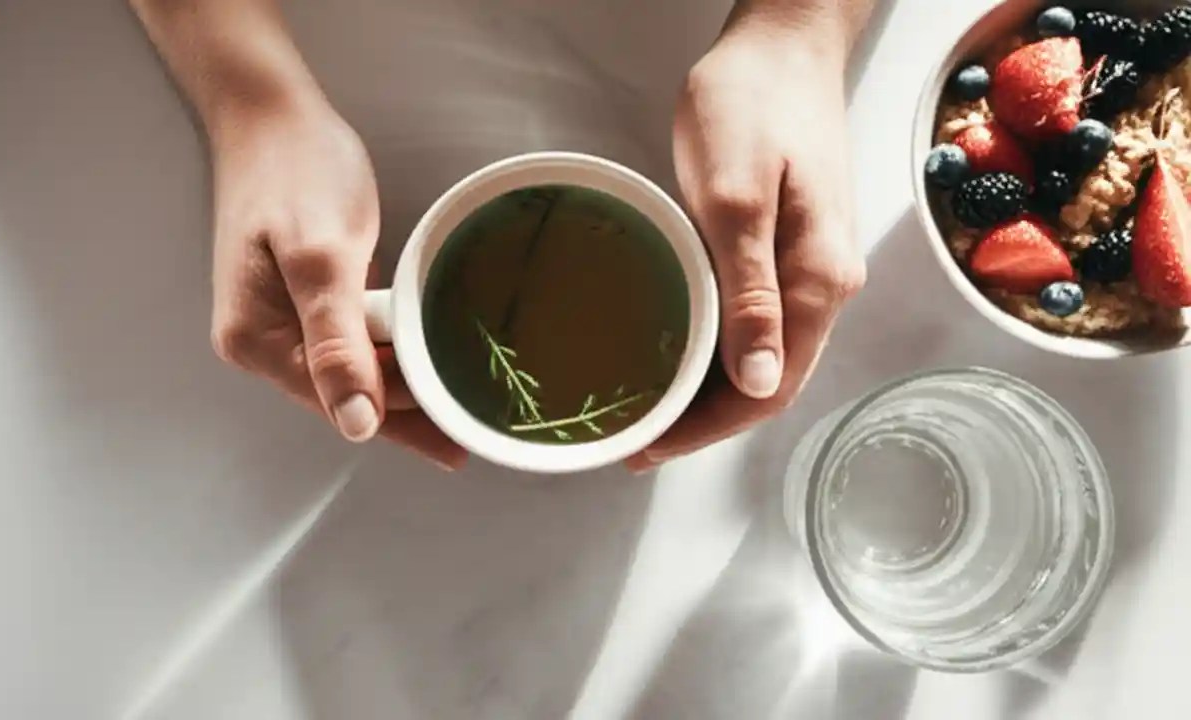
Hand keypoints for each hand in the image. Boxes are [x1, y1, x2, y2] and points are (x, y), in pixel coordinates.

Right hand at [208, 103, 466, 469]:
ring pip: (355, 370)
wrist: (272, 112)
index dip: (401, 418)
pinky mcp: (308, 297)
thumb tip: (355, 423)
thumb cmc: (295, 170)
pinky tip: (427, 359)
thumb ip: (336, 340)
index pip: (339, 402)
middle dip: (408, 413)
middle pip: (345, 395)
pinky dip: (392, 351)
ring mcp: (284, 319)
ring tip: (464, 404)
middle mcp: (263, 341)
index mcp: (256, 341)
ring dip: (405, 384)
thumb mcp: (319, 254)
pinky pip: (355, 340)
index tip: (460, 433)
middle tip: (475, 424)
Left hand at [631, 21, 864, 470]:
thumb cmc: (753, 105)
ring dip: (710, 390)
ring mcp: (810, 266)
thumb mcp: (739, 199)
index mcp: (818, 282)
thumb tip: (759, 383)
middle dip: (704, 420)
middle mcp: (825, 286)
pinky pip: (758, 320)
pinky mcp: (791, 246)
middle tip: (634, 436)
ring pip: (763, 356)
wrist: (783, 41)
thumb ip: (751, 293)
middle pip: (769, 383)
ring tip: (647, 405)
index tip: (647, 448)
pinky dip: (717, 349)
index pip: (769, 390)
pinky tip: (680, 351)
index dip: (708, 430)